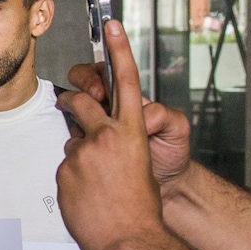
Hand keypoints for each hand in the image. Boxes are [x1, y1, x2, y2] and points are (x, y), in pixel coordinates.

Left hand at [56, 19, 170, 249]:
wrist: (131, 240)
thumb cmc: (142, 208)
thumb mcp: (140, 167)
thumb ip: (119, 147)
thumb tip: (98, 145)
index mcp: (133, 132)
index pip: (127, 83)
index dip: (119, 51)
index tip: (112, 26)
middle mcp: (107, 137)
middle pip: (82, 102)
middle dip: (72, 97)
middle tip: (64, 97)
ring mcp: (83, 154)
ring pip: (72, 143)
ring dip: (79, 156)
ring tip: (95, 184)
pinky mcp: (64, 171)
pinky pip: (64, 168)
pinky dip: (73, 180)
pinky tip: (88, 199)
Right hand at [68, 42, 191, 188]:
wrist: (164, 185)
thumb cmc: (170, 155)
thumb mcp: (177, 129)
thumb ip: (163, 115)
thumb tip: (144, 117)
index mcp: (133, 100)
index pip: (115, 72)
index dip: (109, 65)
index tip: (109, 74)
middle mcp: (112, 110)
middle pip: (87, 79)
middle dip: (86, 80)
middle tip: (95, 94)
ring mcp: (97, 127)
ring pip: (76, 105)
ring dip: (76, 106)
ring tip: (86, 117)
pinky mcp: (88, 147)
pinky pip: (73, 134)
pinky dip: (73, 133)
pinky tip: (81, 139)